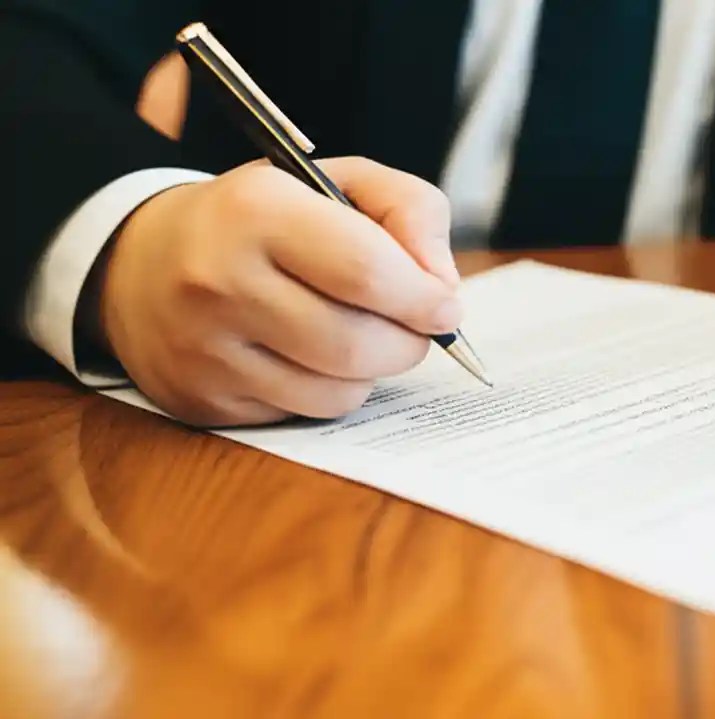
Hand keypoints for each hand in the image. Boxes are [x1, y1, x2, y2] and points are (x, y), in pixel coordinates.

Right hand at [94, 157, 461, 426]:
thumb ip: (409, 210)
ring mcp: (205, 348)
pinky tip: (311, 358)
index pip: (366, 270)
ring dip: (372, 372)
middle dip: (409, 343)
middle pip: (357, 342)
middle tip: (416, 328)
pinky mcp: (202, 399)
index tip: (446, 307)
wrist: (142, 263)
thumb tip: (442, 284)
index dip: (424, 298)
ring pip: (338, 391)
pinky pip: (303, 415)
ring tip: (360, 335)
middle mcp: (219, 280)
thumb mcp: (334, 182)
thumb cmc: (263, 220)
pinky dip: (329, 392)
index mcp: (256, 210)